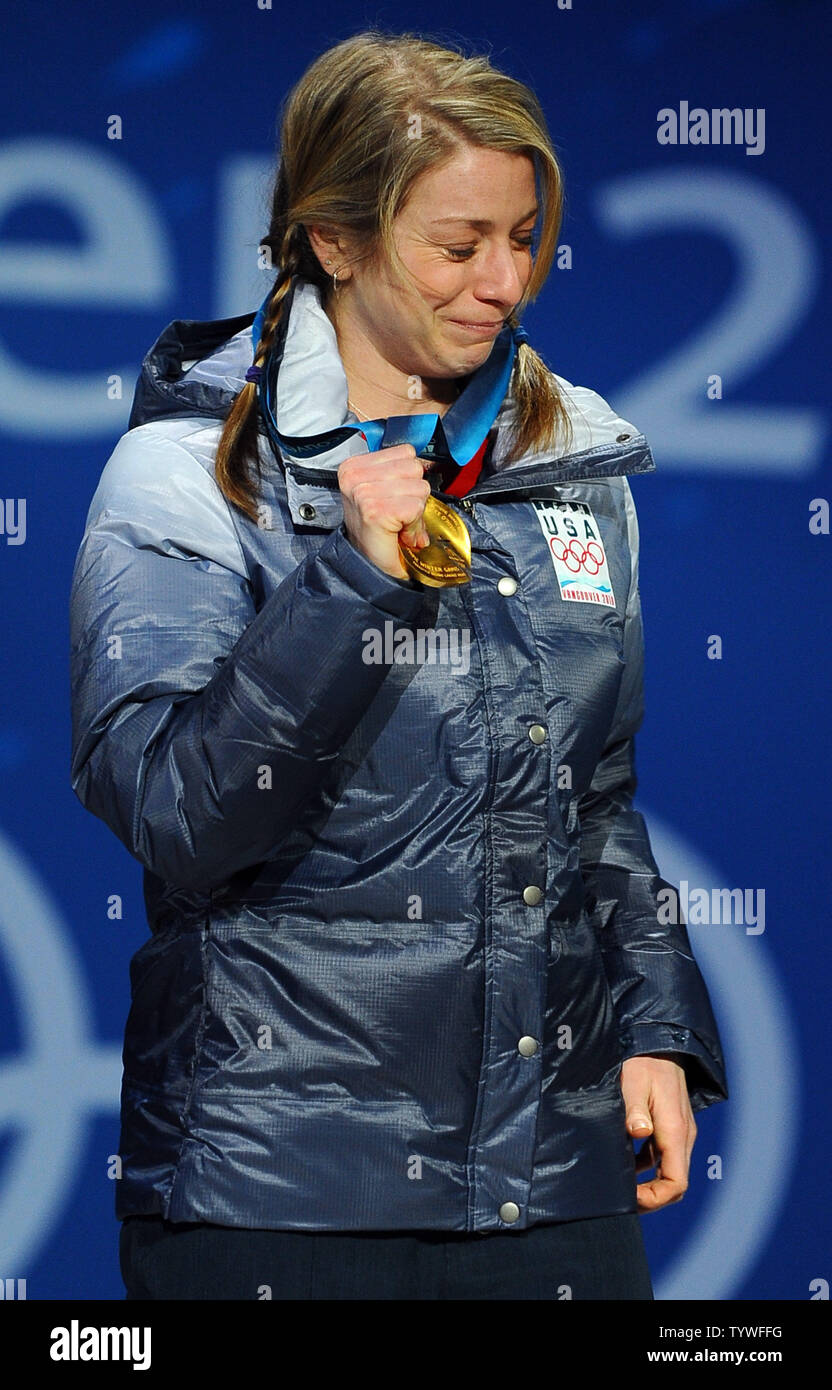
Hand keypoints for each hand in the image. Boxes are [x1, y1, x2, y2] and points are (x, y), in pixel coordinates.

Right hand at [338, 444, 431, 579]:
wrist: (369, 569)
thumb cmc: (376, 534)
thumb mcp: (384, 492)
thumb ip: (401, 472)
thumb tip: (429, 461)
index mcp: (354, 466)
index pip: (405, 452)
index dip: (408, 479)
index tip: (393, 500)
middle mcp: (354, 476)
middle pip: (415, 468)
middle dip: (414, 495)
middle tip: (397, 516)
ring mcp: (363, 493)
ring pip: (419, 488)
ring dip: (414, 512)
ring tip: (397, 525)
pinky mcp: (375, 511)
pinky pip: (416, 508)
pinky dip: (414, 526)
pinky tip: (398, 534)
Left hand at [620, 1053, 696, 1211]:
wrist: (659, 1042)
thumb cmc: (645, 1061)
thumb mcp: (634, 1082)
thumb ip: (635, 1109)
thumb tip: (639, 1132)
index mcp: (675, 1131)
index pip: (676, 1184)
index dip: (655, 1199)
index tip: (629, 1199)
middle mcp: (682, 1135)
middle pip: (674, 1183)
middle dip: (649, 1198)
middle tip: (619, 1199)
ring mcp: (677, 1131)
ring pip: (668, 1171)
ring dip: (646, 1184)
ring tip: (618, 1185)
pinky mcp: (669, 1126)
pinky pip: (660, 1157)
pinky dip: (644, 1166)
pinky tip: (622, 1162)